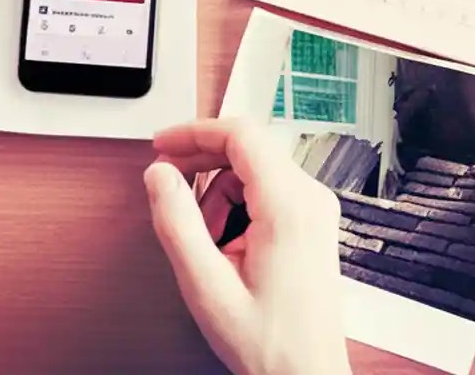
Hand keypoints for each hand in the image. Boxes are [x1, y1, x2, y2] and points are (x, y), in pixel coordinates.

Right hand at [144, 120, 350, 374]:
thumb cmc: (268, 343)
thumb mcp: (206, 286)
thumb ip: (176, 223)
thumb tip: (159, 175)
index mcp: (289, 207)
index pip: (241, 135)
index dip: (194, 132)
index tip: (161, 145)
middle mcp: (310, 200)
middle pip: (248, 147)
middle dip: (200, 160)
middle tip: (165, 182)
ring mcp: (316, 210)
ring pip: (254, 169)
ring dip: (218, 191)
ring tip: (204, 239)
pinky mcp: (312, 223)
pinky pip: (267, 190)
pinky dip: (237, 204)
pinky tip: (225, 243)